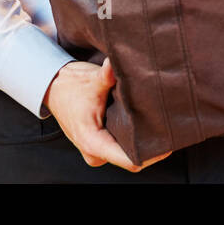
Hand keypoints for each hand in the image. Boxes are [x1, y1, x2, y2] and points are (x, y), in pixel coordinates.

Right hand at [43, 58, 170, 171]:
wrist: (54, 88)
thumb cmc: (71, 86)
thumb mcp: (92, 80)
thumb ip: (106, 75)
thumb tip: (116, 64)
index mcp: (93, 143)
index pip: (130, 160)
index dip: (151, 153)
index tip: (168, 142)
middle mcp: (95, 153)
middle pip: (132, 159)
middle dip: (150, 146)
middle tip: (169, 128)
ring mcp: (97, 151)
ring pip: (128, 154)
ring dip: (141, 142)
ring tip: (158, 124)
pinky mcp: (100, 146)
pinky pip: (122, 148)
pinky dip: (133, 138)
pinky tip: (145, 124)